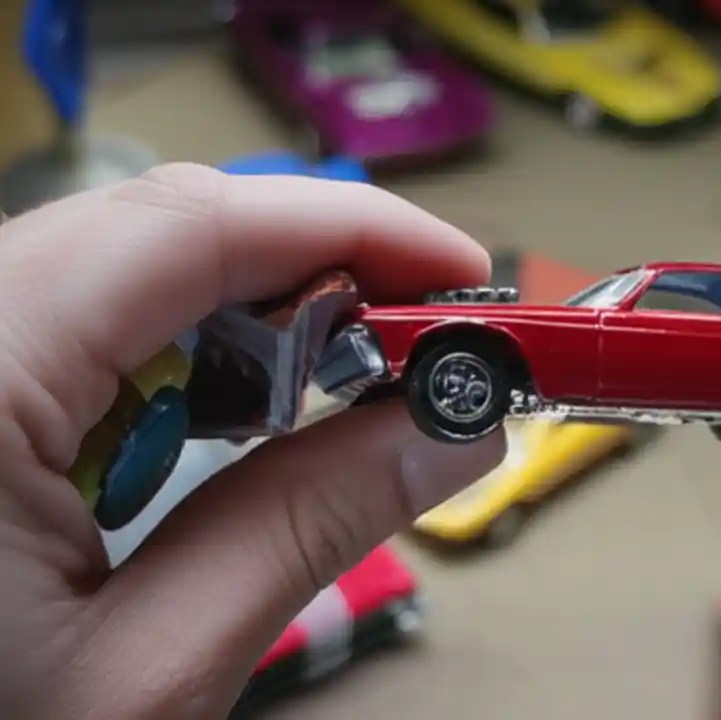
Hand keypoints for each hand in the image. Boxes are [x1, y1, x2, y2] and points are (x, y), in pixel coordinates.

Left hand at [0, 164, 504, 718]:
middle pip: (153, 231)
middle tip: (424, 347)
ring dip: (250, 322)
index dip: (349, 228)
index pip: (184, 229)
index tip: (458, 276)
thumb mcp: (145, 674)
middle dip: (313, 276)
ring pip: (115, 271)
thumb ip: (307, 528)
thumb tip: (449, 432)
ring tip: (345, 395)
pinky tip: (236, 420)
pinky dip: (177, 359)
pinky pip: (69, 324)